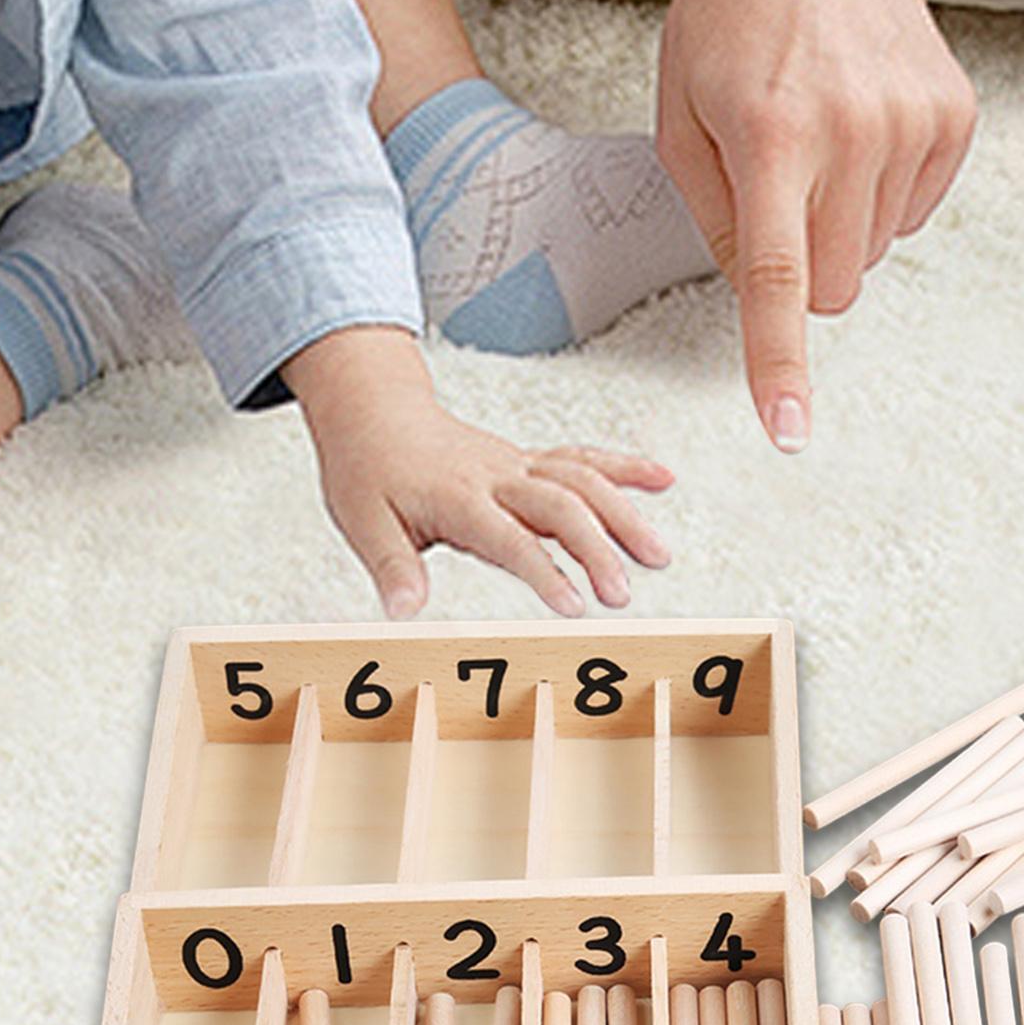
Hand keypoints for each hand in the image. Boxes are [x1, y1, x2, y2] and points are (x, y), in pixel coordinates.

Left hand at [283, 327, 673, 616]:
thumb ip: (391, 567)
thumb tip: (404, 612)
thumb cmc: (367, 469)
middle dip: (596, 550)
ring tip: (657, 554)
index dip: (544, 572)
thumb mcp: (361, 522)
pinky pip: (582, 459)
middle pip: (560, 506)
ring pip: (583, 480)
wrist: (373, 412)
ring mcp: (516, 465)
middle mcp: (496, 476)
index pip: (510, 538)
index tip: (574, 607)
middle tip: (621, 594)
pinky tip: (662, 479)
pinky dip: (624, 468)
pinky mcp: (527, 462)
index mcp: (458, 497)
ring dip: (624, 514)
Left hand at [658, 0, 976, 451]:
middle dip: (802, 272)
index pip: (775, 279)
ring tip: (815, 139)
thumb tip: (763, 295)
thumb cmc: (725, 19)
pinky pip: (915, 212)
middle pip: (837, 288)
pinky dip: (881, 193)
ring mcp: (915, 123)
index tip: (788, 430)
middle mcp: (854, 133)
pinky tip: (858, 128)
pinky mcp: (955, 116)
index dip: (778, 363)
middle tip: (776, 196)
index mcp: (771, 138)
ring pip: (875, 252)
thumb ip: (710, 221)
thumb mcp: (679, 121)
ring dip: (840, 224)